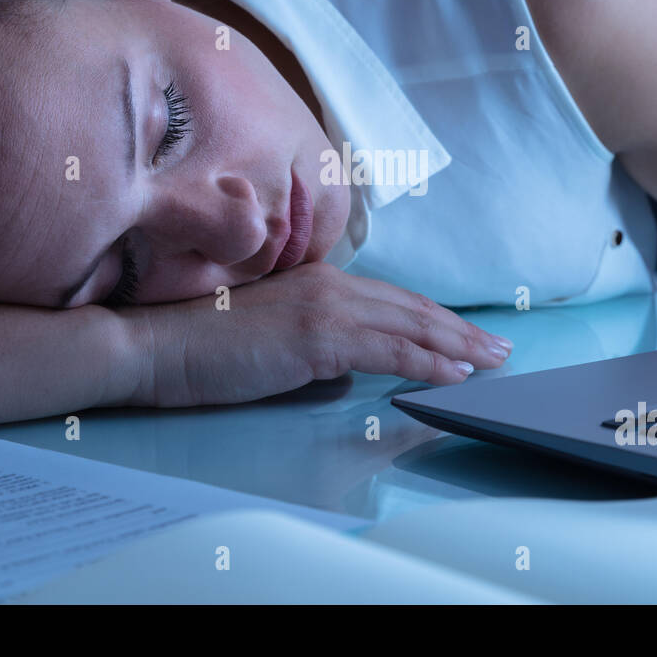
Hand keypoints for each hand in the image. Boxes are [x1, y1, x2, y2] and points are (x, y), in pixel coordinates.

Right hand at [120, 262, 511, 406]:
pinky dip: (428, 361)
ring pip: (409, 324)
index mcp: (317, 282)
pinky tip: (455, 374)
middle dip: (460, 329)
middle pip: (411, 308)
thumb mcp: (271, 343)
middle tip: (500, 346)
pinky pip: (388, 349)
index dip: (433, 318)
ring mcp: (323, 307)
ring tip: (492, 361)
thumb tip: (345, 371)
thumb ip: (313, 349)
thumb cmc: (203, 349)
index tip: (466, 334)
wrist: (156, 348)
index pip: (391, 301)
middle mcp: (327, 285)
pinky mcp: (316, 335)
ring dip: (458, 344)